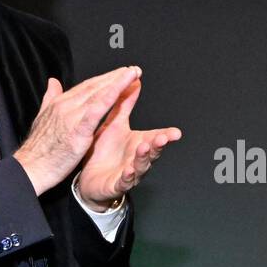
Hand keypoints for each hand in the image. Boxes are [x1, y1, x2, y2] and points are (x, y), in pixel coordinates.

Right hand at [12, 66, 142, 195]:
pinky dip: (108, 98)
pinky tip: (120, 91)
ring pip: (98, 94)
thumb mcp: (43, 118)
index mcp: (60, 103)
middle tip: (133, 69)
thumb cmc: (38, 148)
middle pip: (95, 86)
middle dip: (115, 76)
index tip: (120, 72)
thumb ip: (50, 98)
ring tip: (132, 74)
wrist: (30, 167)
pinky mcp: (77, 130)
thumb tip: (52, 82)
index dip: (105, 78)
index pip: (87, 86)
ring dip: (117, 82)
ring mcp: (71, 116)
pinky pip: (96, 111)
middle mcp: (66, 105)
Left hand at [77, 73, 180, 207]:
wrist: (90, 179)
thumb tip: (134, 82)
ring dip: (143, 158)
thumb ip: (125, 105)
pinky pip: (124, 182)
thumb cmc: (104, 152)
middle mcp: (137, 159)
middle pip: (152, 152)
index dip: (166, 135)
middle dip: (158, 145)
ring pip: (140, 167)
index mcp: (138, 144)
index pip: (155, 138)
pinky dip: (127, 178)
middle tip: (163, 137)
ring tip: (144, 148)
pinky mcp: (116, 185)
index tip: (176, 132)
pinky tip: (128, 172)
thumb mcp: (116, 125)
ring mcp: (129, 173)